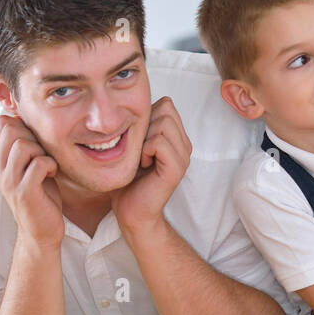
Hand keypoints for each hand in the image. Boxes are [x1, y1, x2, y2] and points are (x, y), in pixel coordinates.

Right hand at [0, 114, 63, 247]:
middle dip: (33, 134)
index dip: (23, 123)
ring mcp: (9, 181)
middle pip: (11, 129)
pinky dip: (51, 164)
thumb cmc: (41, 193)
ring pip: (23, 145)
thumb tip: (27, 115)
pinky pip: (39, 164)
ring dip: (42, 150)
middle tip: (43, 152)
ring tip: (47, 163)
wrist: (41, 230)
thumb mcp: (29, 164)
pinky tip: (52, 174)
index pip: (2, 122)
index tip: (35, 139)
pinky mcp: (24, 192)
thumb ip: (26, 143)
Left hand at [111, 97, 191, 238]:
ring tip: (142, 158)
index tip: (139, 140)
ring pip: (163, 123)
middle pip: (166, 109)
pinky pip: (159, 142)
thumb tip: (136, 102)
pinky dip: (145, 151)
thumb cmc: (128, 180)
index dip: (147, 116)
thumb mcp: (134, 145)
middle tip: (140, 150)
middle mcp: (185, 145)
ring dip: (144, 139)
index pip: (167, 104)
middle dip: (146, 125)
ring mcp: (184, 156)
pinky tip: (143, 165)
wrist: (131, 212)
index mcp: (177, 138)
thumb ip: (142, 125)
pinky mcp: (176, 169)